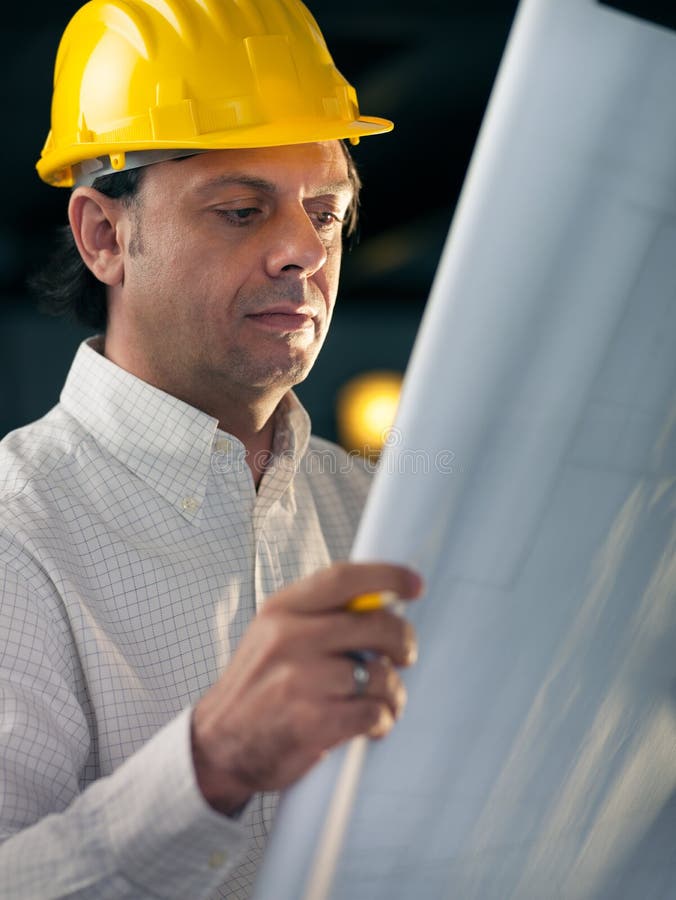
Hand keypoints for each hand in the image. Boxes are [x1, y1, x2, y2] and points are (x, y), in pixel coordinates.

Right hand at [190, 561, 422, 813]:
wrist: (218, 746)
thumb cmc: (257, 688)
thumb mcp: (274, 635)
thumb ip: (319, 616)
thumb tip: (380, 602)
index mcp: (282, 610)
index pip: (344, 579)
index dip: (388, 577)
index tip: (415, 584)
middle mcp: (290, 638)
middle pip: (375, 624)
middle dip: (403, 641)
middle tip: (405, 655)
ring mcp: (301, 679)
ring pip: (381, 674)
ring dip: (394, 692)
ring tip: (385, 701)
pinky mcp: (313, 721)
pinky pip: (374, 713)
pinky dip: (382, 720)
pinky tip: (373, 724)